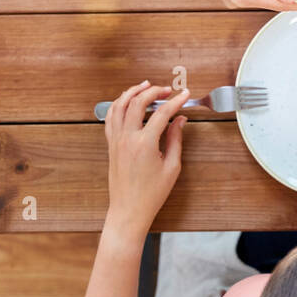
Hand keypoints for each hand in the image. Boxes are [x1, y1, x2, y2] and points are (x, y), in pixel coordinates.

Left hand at [103, 81, 188, 234]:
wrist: (129, 210)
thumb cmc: (151, 194)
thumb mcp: (172, 167)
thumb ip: (176, 139)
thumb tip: (179, 120)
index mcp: (144, 144)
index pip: (162, 113)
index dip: (176, 101)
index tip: (185, 95)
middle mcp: (127, 138)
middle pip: (138, 102)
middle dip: (154, 91)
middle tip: (167, 90)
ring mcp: (116, 140)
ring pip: (120, 105)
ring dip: (133, 92)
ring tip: (145, 86)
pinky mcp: (111, 145)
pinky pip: (111, 117)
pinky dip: (118, 104)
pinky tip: (127, 101)